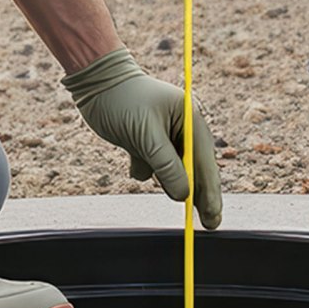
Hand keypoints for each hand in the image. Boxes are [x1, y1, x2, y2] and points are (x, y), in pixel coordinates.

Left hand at [62, 49, 221, 228]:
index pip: (206, 160)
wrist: (95, 83)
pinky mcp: (150, 142)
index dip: (211, 190)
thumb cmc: (122, 101)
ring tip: (142, 155)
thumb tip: (184, 195)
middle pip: (195, 169)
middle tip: (208, 223)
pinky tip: (131, 153)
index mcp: (191, 118)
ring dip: (159, 174)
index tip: (213, 215)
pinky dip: (142, 167)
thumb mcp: (145, 136)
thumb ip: (166, 166)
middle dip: (197, 193)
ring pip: (172, 170)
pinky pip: (152, 167)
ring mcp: (167, 135)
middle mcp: (184, 127)